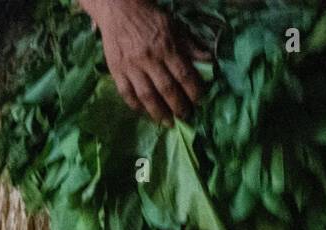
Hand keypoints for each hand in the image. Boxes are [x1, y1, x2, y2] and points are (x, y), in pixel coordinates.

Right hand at [80, 0, 208, 124]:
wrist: (120, 10)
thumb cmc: (151, 18)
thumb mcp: (175, 27)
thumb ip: (190, 45)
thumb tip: (208, 61)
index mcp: (166, 47)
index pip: (184, 74)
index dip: (194, 90)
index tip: (200, 101)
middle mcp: (149, 59)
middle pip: (166, 89)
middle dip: (178, 106)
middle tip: (185, 117)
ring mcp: (131, 67)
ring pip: (146, 95)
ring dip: (158, 112)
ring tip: (167, 122)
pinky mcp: (117, 71)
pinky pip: (126, 93)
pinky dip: (135, 105)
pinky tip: (144, 113)